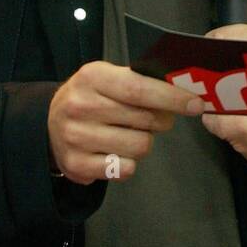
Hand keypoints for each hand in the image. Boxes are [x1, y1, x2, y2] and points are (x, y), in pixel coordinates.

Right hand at [48, 61, 201, 183]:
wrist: (49, 123)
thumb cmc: (92, 96)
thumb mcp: (110, 77)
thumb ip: (142, 80)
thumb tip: (185, 89)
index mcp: (92, 77)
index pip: (139, 89)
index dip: (172, 98)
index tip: (197, 104)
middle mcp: (80, 106)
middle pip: (145, 120)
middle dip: (162, 120)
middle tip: (157, 118)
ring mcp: (76, 137)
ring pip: (140, 146)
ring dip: (144, 141)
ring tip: (129, 133)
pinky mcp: (76, 165)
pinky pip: (126, 169)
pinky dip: (129, 162)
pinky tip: (116, 151)